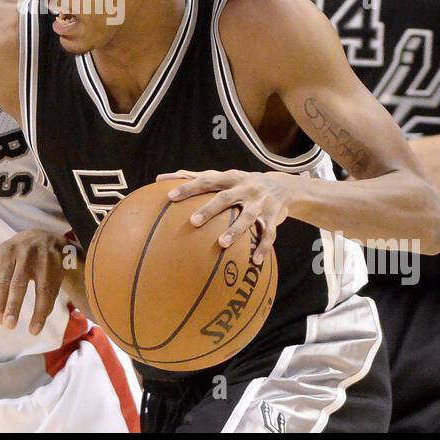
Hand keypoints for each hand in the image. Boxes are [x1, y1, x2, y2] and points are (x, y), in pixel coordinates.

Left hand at [0, 230, 67, 333]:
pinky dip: (48, 306)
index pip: (1, 280)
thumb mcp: (6, 266)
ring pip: (42, 288)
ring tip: (33, 330)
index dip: (0, 301)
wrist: (45, 237)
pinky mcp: (60, 262)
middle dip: (13, 305)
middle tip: (9, 325)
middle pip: (18, 282)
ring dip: (37, 311)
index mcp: (6, 252)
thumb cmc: (19, 257)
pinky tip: (42, 320)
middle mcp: (24, 251)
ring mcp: (44, 256)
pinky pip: (54, 288)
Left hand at [159, 169, 310, 264]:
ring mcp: (260, 202)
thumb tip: (158, 178)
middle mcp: (245, 188)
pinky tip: (255, 262)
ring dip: (235, 230)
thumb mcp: (222, 177)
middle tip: (193, 222)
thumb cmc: (240, 183)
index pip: (206, 180)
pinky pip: (268, 234)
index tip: (170, 196)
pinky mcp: (273, 216)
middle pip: (225, 198)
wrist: (281, 185)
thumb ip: (193, 177)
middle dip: (210, 209)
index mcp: (229, 178)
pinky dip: (263, 247)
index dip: (188, 187)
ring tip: (222, 244)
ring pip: (247, 217)